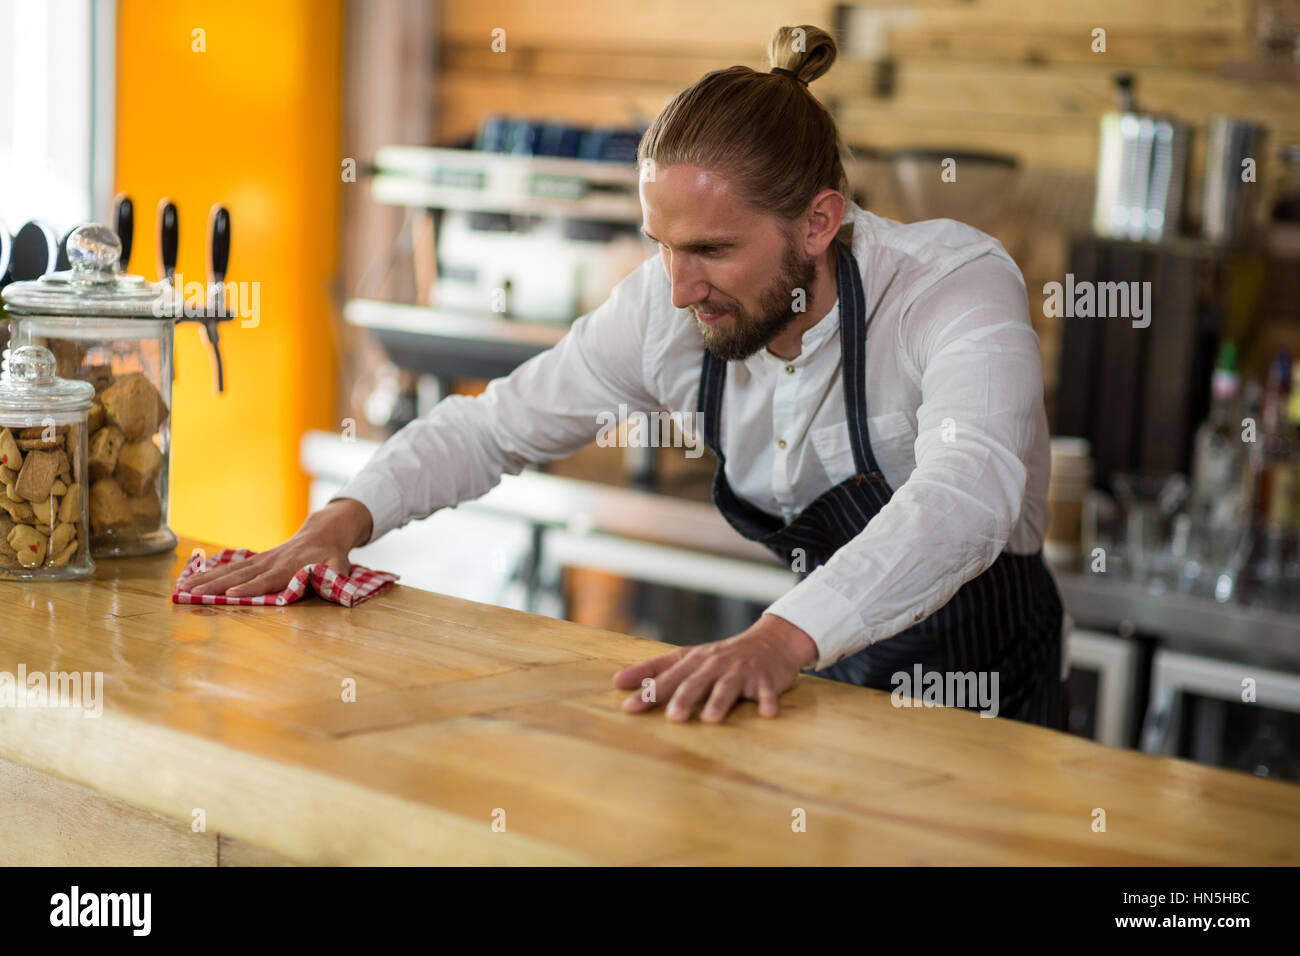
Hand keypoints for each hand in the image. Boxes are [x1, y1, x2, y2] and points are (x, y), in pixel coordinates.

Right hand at [183, 498, 372, 596]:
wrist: (323, 532)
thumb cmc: (332, 556)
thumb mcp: (339, 567)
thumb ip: (335, 578)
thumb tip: (332, 587)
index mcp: (290, 567)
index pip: (267, 579)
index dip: (249, 587)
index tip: (229, 595)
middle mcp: (270, 562)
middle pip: (239, 576)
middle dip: (214, 586)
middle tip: (190, 596)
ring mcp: (260, 560)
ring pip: (229, 571)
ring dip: (205, 581)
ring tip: (182, 591)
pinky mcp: (254, 560)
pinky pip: (229, 568)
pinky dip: (209, 574)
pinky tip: (190, 582)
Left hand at [613, 614, 817, 722]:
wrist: (771, 641)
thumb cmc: (723, 656)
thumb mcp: (690, 658)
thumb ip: (656, 670)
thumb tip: (617, 681)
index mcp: (694, 661)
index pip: (666, 675)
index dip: (648, 690)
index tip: (628, 706)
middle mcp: (714, 664)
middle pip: (694, 682)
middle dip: (682, 698)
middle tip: (671, 717)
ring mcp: (740, 671)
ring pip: (726, 687)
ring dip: (718, 702)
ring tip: (709, 719)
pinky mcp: (765, 679)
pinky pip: (766, 692)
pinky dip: (768, 702)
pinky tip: (767, 714)